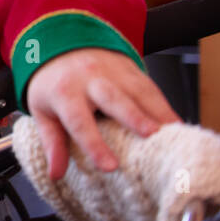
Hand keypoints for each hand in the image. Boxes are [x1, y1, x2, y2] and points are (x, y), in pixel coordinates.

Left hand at [25, 48, 178, 179]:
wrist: (62, 46)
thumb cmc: (55, 84)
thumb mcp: (43, 111)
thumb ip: (52, 143)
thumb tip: (55, 174)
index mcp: (64, 93)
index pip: (78, 121)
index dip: (94, 144)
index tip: (110, 166)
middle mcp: (89, 80)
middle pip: (112, 98)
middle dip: (133, 116)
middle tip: (150, 135)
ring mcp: (112, 72)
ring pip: (138, 91)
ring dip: (158, 111)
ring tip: (174, 134)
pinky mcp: (131, 69)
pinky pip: (151, 87)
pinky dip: (165, 105)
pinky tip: (176, 123)